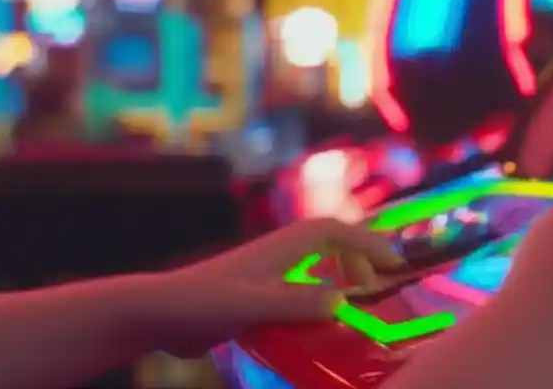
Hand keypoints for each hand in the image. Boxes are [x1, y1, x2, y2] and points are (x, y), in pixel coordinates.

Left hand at [136, 218, 403, 356]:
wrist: (159, 313)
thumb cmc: (202, 302)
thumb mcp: (252, 305)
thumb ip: (296, 303)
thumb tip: (342, 301)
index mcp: (281, 247)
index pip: (335, 231)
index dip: (368, 242)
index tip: (394, 263)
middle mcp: (278, 254)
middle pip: (331, 240)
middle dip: (361, 254)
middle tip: (381, 283)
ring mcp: (267, 272)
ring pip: (316, 261)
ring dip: (343, 272)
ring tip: (361, 298)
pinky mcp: (257, 293)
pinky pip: (302, 286)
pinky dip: (322, 294)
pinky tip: (324, 322)